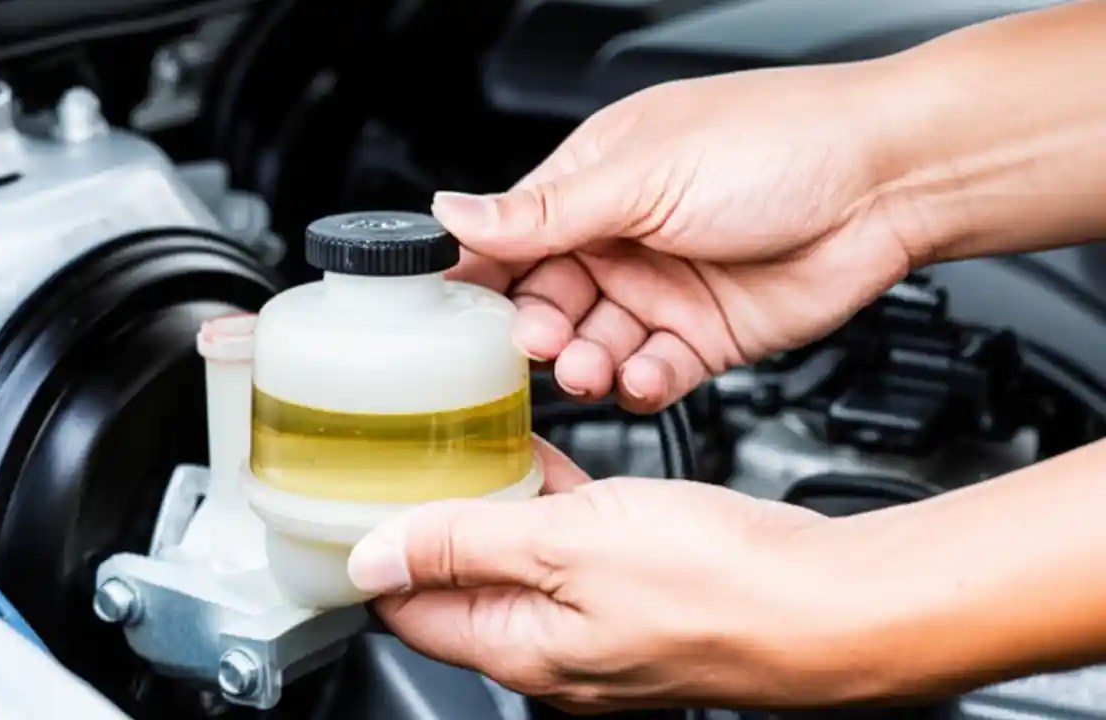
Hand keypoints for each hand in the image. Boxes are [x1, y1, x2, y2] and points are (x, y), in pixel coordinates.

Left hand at [347, 440, 863, 712]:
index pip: (410, 611)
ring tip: (467, 452)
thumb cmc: (717, 584)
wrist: (829, 600)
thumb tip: (373, 559)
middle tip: (410, 463)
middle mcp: (557, 651)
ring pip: (519, 562)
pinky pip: (573, 549)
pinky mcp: (642, 595)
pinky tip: (547, 462)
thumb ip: (463, 545)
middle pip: (460, 586)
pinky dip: (550, 508)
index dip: (376, 556)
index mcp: (523, 651)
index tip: (358, 502)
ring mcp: (601, 625)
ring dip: (491, 510)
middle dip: (430, 527)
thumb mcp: (566, 546)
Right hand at [438, 62, 922, 412]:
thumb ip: (545, 211)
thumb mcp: (644, 175)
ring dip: (584, 363)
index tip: (454, 319)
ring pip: (595, 345)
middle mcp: (623, 238)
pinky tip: (644, 375)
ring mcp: (663, 289)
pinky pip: (653, 374)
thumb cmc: (780, 142)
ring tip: (588, 367)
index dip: (480, 279)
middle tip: (540, 340)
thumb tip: (453, 212)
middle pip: (546, 301)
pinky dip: (641, 383)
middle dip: (534, 329)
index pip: (512, 237)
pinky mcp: (704, 336)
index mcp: (596, 182)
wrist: (889, 182)